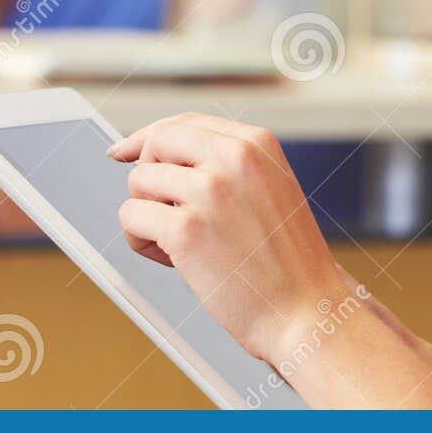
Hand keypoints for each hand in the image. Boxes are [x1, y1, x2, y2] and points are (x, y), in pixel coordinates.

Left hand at [111, 113, 340, 368]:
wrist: (306, 310)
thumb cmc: (286, 261)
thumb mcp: (269, 189)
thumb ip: (226, 165)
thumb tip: (158, 153)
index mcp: (256, 144)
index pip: (185, 122)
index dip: (149, 137)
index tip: (125, 151)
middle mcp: (234, 158)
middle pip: (156, 142)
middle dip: (148, 176)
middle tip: (163, 212)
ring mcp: (209, 191)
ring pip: (139, 181)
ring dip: (147, 215)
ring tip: (179, 245)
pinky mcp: (185, 230)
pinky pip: (131, 217)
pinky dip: (140, 242)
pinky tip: (170, 260)